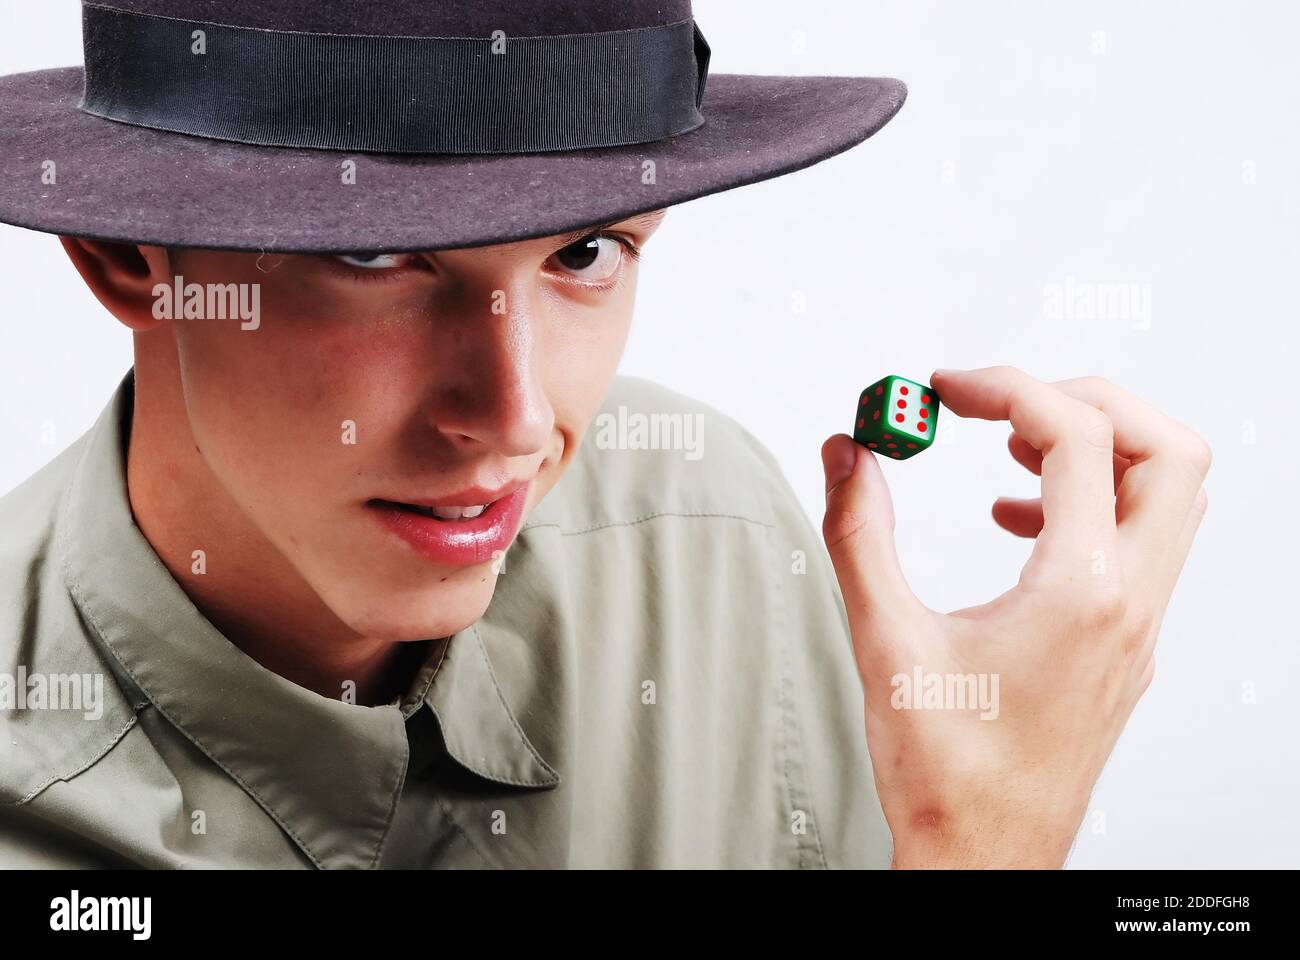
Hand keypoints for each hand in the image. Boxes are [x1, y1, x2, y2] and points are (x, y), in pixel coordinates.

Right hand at [820, 366, 1210, 867]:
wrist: (985, 858)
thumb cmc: (945, 772)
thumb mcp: (887, 640)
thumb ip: (860, 534)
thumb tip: (848, 453)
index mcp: (1081, 592)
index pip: (1079, 438)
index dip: (1007, 390)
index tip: (945, 391)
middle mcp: (1129, 602)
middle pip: (1167, 450)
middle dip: (1083, 401)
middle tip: (1001, 405)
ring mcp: (1138, 626)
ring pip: (1169, 495)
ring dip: (1099, 451)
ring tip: (1008, 453)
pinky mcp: (1127, 644)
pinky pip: (1141, 542)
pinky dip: (1091, 503)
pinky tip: (1014, 522)